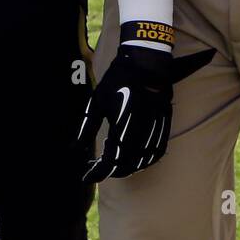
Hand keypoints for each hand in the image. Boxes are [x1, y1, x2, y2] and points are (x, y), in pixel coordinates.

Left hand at [78, 44, 213, 180]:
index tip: (87, 175)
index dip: (97, 172)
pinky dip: (146, 161)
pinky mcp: (163, 124)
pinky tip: (137, 159)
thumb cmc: (117, 81)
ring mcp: (153, 128)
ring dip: (129, 168)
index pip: (109, 160)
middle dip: (112, 171)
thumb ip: (86, 128)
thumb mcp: (96, 103)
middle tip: (99, 168)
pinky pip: (157, 151)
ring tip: (116, 164)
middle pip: (127, 165)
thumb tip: (76, 149)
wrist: (145, 63)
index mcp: (120, 126)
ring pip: (143, 161)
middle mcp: (139, 131)